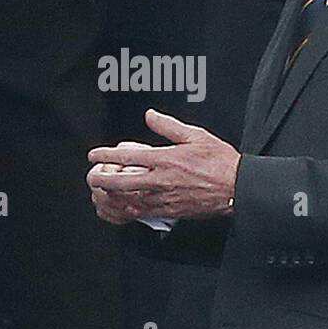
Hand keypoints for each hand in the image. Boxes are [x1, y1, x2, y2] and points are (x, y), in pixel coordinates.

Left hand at [87, 109, 240, 221]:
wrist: (236, 187)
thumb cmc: (220, 162)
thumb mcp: (195, 135)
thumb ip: (168, 126)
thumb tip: (150, 115)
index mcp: (166, 159)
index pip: (128, 157)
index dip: (106, 155)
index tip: (94, 154)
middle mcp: (161, 180)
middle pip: (122, 183)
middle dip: (101, 181)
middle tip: (90, 177)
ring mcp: (164, 199)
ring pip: (129, 201)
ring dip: (110, 198)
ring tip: (100, 194)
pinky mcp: (169, 211)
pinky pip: (142, 214)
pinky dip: (126, 211)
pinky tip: (120, 208)